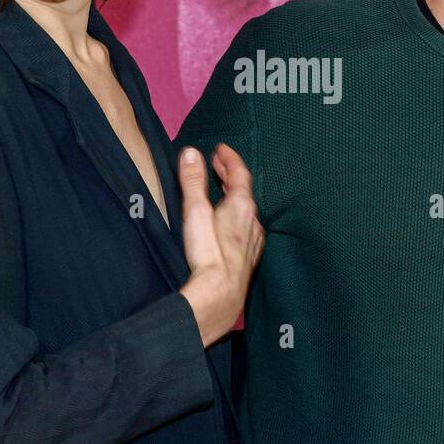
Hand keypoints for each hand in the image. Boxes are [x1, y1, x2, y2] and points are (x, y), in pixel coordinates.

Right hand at [177, 143, 264, 347]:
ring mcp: (253, 240)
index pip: (239, 172)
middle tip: (218, 164)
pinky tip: (231, 225)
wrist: (220, 295)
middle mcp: (252, 220)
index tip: (221, 148)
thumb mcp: (196, 211)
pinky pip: (248, 228)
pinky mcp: (249, 257)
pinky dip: (238, 217)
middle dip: (230, 174)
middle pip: (244, 190)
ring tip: (223, 190)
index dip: (230, 158)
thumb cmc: (207, 253)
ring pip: (247, 210)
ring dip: (235, 196)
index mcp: (241, 205)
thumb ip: (193, 181)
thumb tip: (191, 153)